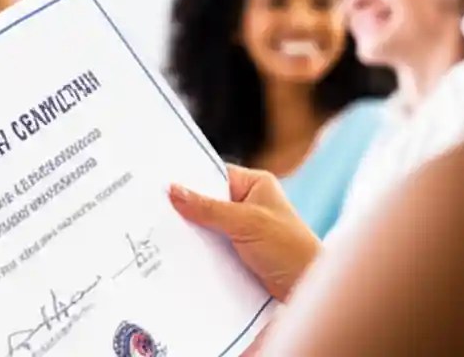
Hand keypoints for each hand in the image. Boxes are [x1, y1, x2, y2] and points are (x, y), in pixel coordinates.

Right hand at [169, 165, 320, 301]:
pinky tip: (180, 252)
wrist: (307, 289)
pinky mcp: (237, 252)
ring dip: (192, 232)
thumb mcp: (246, 222)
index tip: (161, 183)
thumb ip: (208, 208)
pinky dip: (199, 250)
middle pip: (207, 201)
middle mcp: (248, 204)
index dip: (190, 179)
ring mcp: (242, 229)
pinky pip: (211, 246)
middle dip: (187, 208)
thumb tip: (174, 190)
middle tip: (156, 209)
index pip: (214, 174)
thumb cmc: (291, 249)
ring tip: (163, 231)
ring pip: (207, 225)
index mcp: (255, 184)